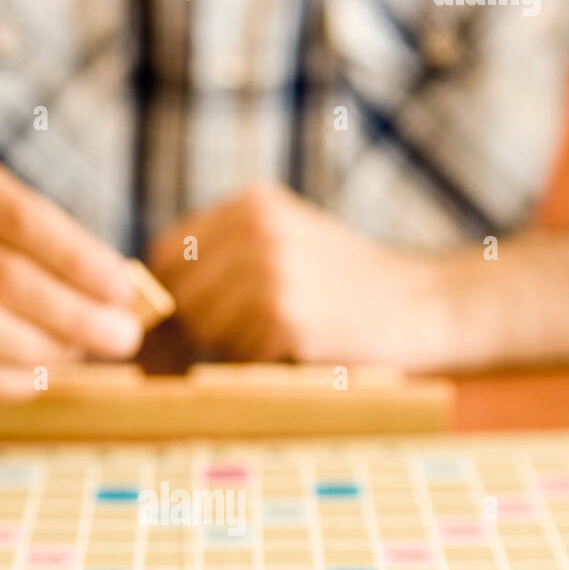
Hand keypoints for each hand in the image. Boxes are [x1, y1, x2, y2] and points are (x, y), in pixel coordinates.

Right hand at [0, 152, 141, 399]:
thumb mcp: (15, 223)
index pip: (23, 220)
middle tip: (123, 337)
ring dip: (46, 348)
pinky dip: (16, 379)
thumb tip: (123, 301)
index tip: (122, 290)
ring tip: (81, 352)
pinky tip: (46, 374)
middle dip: (75, 313)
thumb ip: (65, 249)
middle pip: (6, 278)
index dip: (78, 259)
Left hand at [148, 182, 451, 370]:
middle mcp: (258, 230)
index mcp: (254, 204)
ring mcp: (271, 273)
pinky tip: (297, 351)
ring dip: (229, 349)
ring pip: (204, 329)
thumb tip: (144, 299)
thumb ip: (227, 253)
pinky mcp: (286, 319)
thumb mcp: (289, 240)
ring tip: (279, 340)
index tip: (194, 318)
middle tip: (245, 339)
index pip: (168, 252)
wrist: (423, 304)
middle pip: (181, 295)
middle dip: (199, 327)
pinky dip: (259, 365)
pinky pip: (237, 356)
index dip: (171, 293)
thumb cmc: (349, 285)